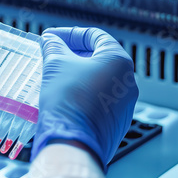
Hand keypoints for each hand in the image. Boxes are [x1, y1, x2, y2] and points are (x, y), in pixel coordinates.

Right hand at [36, 27, 137, 169]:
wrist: (74, 143)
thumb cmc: (69, 101)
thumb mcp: (56, 65)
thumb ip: (54, 47)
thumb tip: (50, 40)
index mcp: (119, 61)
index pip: (95, 36)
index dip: (69, 34)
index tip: (51, 38)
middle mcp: (128, 82)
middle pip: (99, 58)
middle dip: (73, 54)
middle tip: (51, 55)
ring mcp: (125, 104)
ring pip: (99, 80)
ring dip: (77, 74)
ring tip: (54, 76)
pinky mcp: (116, 122)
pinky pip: (99, 100)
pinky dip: (83, 93)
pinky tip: (63, 96)